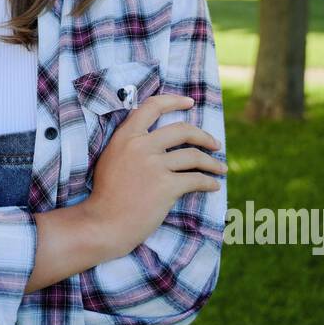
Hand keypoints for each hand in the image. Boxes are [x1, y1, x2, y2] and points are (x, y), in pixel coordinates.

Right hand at [84, 94, 224, 256]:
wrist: (103, 223)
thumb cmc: (107, 195)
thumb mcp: (112, 158)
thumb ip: (131, 143)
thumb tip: (158, 137)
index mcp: (126, 136)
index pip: (152, 106)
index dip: (174, 101)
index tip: (190, 102)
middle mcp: (140, 146)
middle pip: (183, 130)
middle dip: (204, 136)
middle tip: (215, 144)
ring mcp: (154, 166)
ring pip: (194, 156)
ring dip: (212, 162)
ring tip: (220, 168)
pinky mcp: (165, 187)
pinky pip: (196, 179)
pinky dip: (209, 182)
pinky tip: (213, 185)